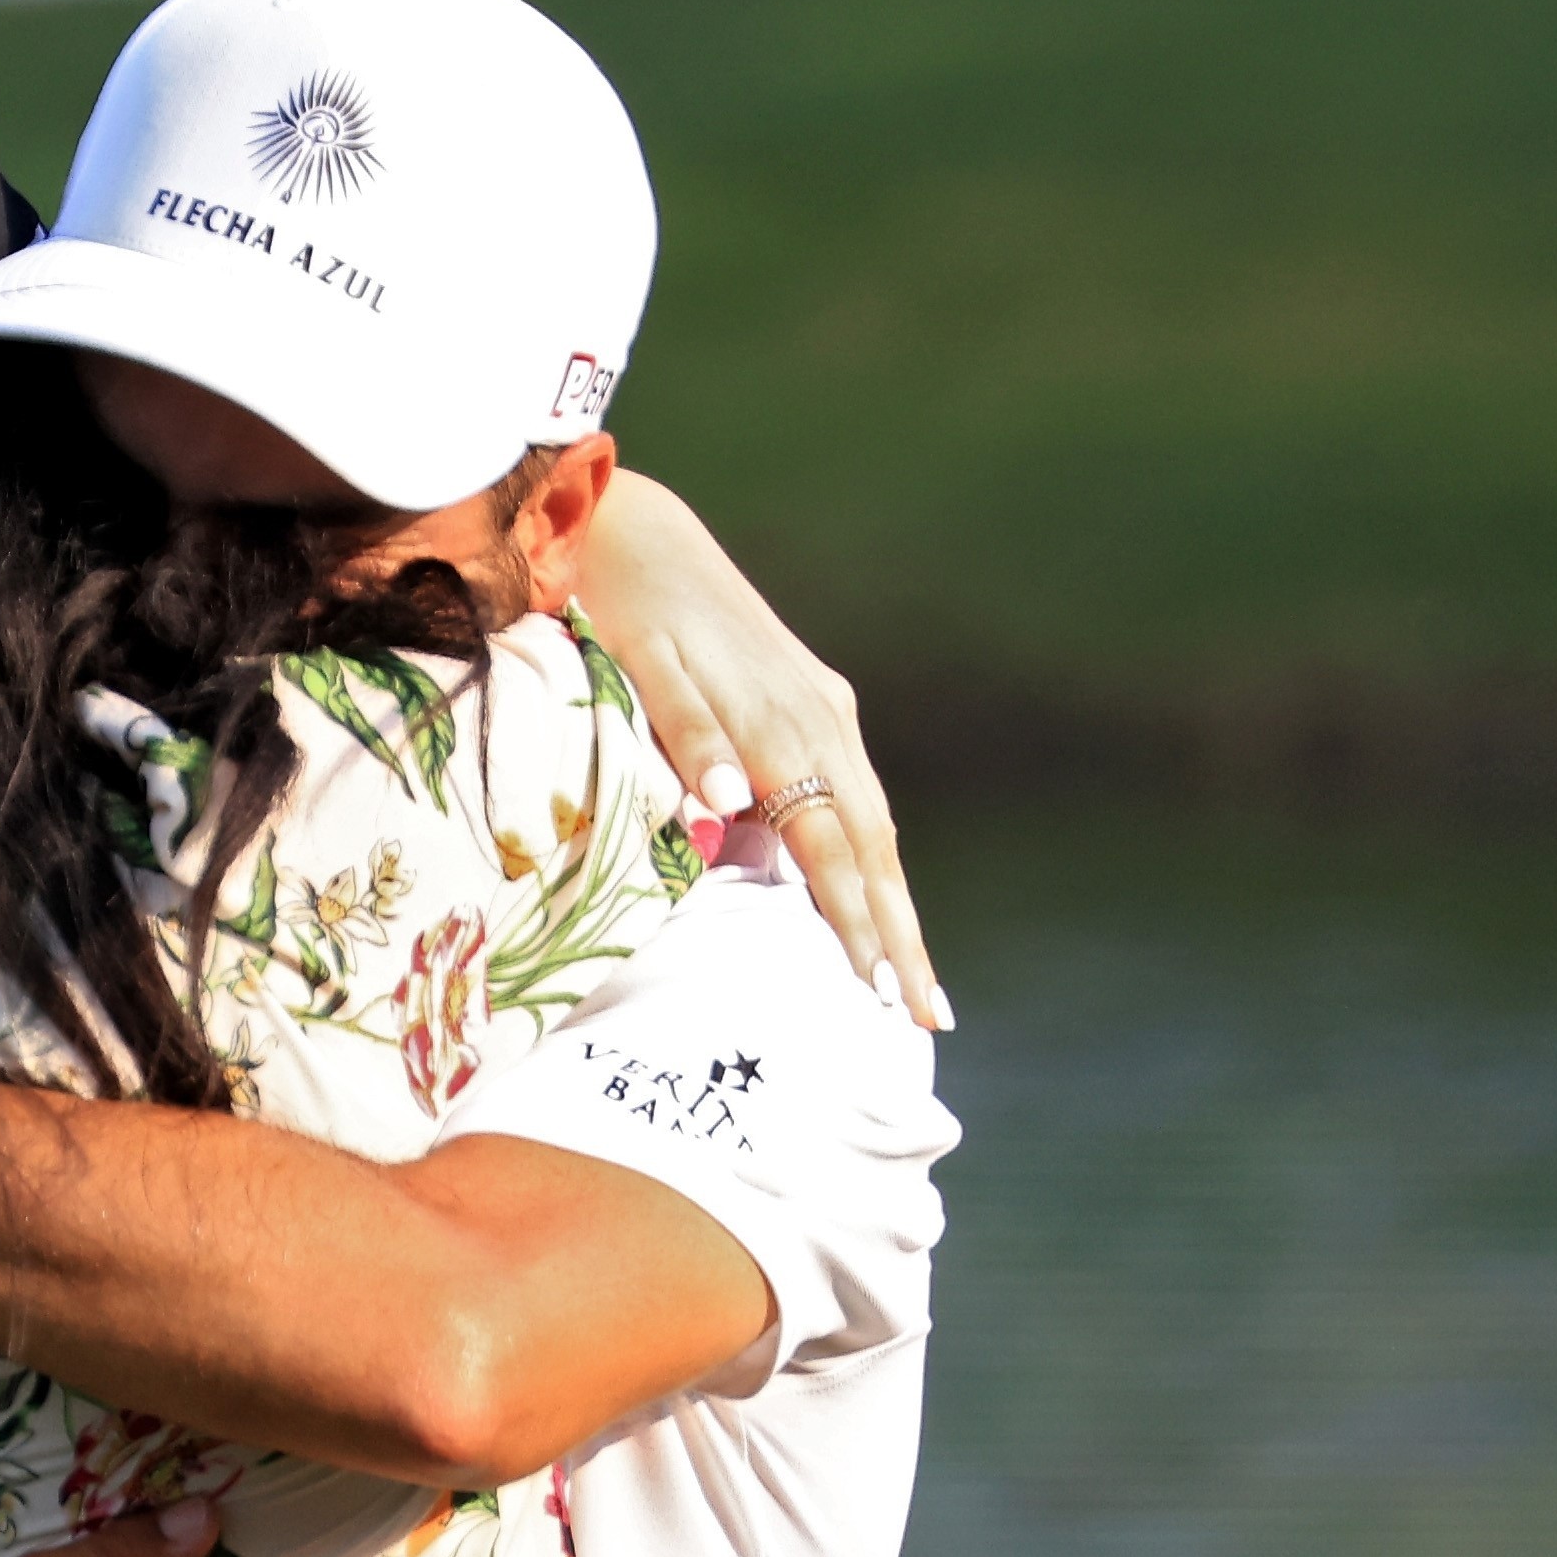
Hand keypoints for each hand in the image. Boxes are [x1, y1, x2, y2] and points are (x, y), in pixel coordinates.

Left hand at [575, 468, 950, 1029]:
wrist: (637, 536)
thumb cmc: (627, 609)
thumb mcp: (641, 667)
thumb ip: (687, 735)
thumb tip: (733, 803)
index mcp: (782, 725)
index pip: (832, 849)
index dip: (856, 924)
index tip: (878, 994)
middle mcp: (820, 722)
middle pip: (874, 851)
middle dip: (901, 938)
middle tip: (929, 1020)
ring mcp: (824, 713)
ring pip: (874, 828)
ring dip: (895, 908)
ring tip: (914, 985)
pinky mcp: (814, 705)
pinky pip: (855, 801)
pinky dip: (871, 862)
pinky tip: (873, 901)